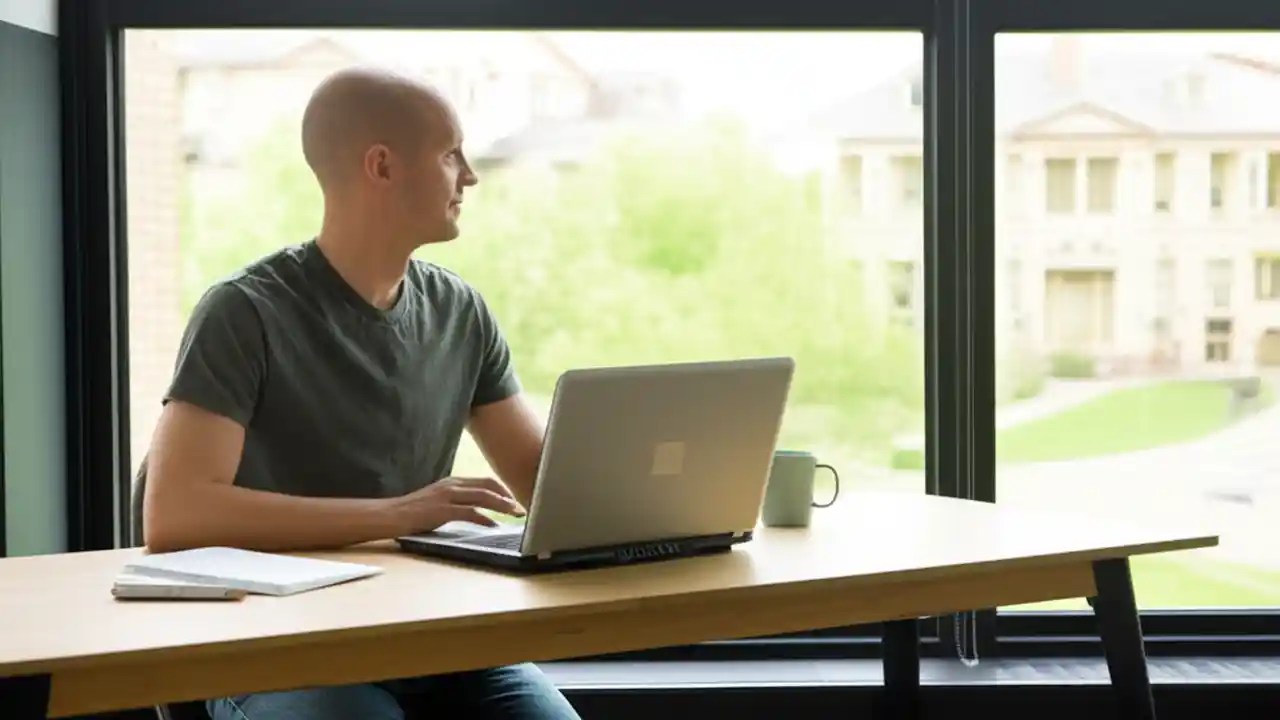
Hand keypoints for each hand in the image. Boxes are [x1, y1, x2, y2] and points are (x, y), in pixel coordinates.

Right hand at [383, 477, 526, 535]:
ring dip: (502, 506)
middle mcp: (452, 485)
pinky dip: (485, 519)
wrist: (391, 515)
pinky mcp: (442, 510)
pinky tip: (494, 525)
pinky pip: (470, 512)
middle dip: (507, 496)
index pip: (485, 481)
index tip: (514, 500)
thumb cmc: (414, 512)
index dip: (503, 490)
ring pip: (483, 497)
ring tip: (515, 514)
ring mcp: (447, 496)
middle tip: (520, 508)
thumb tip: (479, 511)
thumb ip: (457, 502)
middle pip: (488, 486)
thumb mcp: (439, 501)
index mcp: (453, 482)